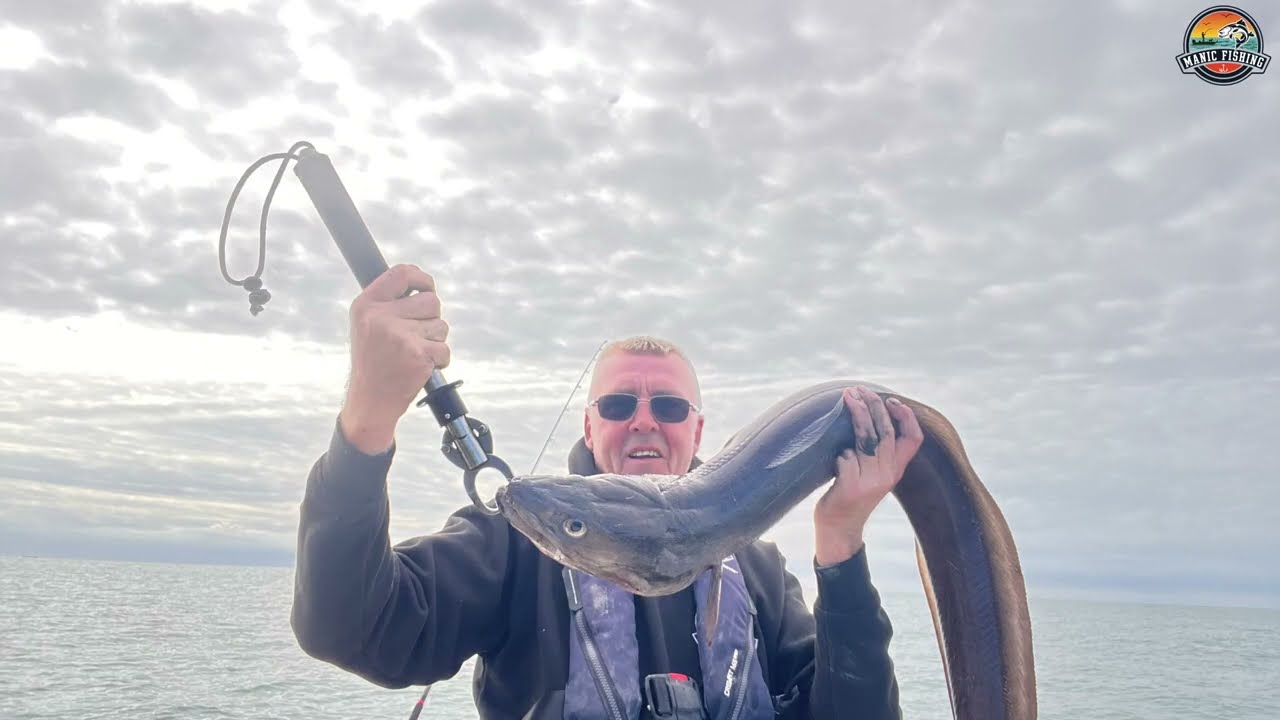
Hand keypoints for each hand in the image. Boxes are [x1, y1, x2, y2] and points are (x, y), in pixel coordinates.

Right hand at [339, 264, 450, 453]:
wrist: (370, 401)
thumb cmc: (374, 361)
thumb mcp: (367, 325)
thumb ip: (390, 303)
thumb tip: (422, 284)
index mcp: (367, 305)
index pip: (402, 273)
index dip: (421, 278)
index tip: (426, 287)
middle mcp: (381, 317)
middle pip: (431, 300)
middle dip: (431, 318)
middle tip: (416, 335)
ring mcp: (400, 336)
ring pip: (441, 325)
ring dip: (434, 340)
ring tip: (413, 353)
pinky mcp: (418, 355)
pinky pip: (445, 348)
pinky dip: (439, 360)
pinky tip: (420, 367)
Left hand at [813, 385, 922, 564]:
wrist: (839, 530)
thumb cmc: (851, 495)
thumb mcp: (872, 475)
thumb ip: (875, 453)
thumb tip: (867, 416)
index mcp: (895, 471)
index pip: (914, 440)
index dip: (907, 418)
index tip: (892, 400)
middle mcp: (887, 475)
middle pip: (887, 433)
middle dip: (874, 406)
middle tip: (859, 390)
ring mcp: (870, 482)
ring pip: (867, 440)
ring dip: (857, 416)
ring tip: (847, 397)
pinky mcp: (851, 488)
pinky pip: (846, 459)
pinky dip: (839, 454)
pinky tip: (835, 457)